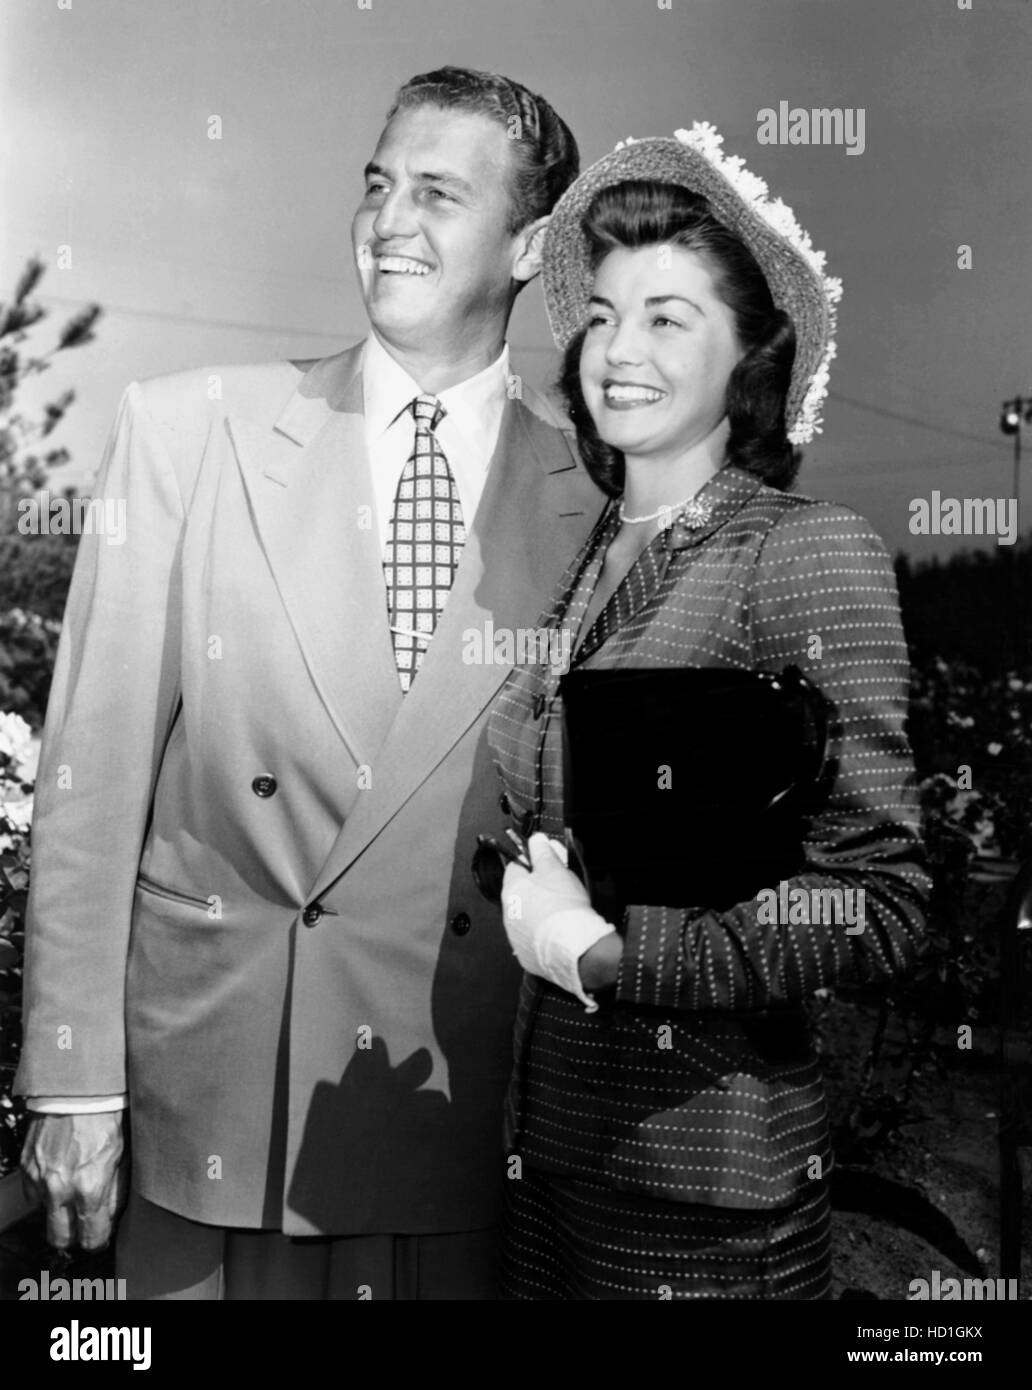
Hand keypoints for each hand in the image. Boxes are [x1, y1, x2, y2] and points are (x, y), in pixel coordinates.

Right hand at [21, 1112, 126, 1251]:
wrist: (78, 1088)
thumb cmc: (106, 1116)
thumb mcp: (123, 1156)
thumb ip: (116, 1192)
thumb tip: (110, 1217)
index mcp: (90, 1187)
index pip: (90, 1238)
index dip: (97, 1239)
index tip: (100, 1234)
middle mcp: (61, 1189)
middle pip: (59, 1238)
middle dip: (72, 1235)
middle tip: (84, 1222)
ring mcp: (40, 1179)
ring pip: (44, 1215)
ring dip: (58, 1209)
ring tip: (73, 1189)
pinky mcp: (27, 1167)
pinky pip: (33, 1193)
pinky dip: (45, 1191)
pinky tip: (60, 1174)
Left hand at [502, 833, 617, 1008]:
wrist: (576, 947)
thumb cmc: (564, 908)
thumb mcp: (556, 870)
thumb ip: (543, 852)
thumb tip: (536, 840)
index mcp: (512, 889)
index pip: (516, 866)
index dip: (534, 862)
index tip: (548, 863)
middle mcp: (509, 913)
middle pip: (522, 891)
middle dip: (539, 886)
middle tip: (560, 885)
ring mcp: (516, 935)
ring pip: (527, 915)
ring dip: (541, 910)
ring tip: (563, 909)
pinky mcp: (526, 953)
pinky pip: (533, 936)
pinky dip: (544, 931)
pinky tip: (559, 928)